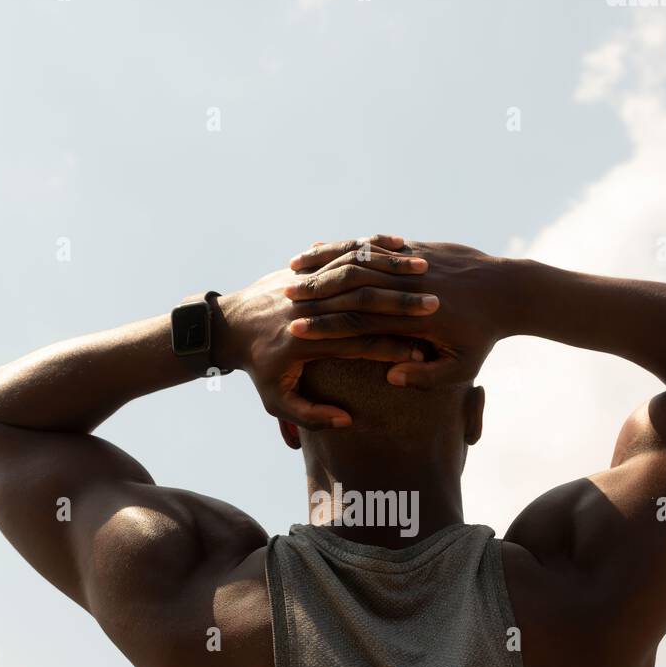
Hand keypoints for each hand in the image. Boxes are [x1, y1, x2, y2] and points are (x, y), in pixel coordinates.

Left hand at [215, 235, 437, 428]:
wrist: (230, 326)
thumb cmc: (258, 369)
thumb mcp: (276, 401)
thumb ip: (311, 415)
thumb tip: (345, 420)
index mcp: (303, 342)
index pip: (358, 343)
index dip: (392, 348)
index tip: (422, 354)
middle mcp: (306, 307)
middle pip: (363, 303)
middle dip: (402, 304)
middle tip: (436, 307)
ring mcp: (305, 281)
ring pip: (356, 269)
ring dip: (393, 269)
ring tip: (425, 270)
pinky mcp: (306, 266)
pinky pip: (342, 252)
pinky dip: (372, 248)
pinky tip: (401, 246)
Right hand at [286, 237, 509, 387]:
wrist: (510, 290)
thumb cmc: (484, 336)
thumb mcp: (463, 367)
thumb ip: (427, 376)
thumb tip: (392, 375)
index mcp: (416, 318)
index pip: (360, 323)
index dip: (325, 326)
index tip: (294, 331)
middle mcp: (410, 285)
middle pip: (352, 288)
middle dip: (314, 291)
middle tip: (282, 298)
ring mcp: (412, 262)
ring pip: (358, 260)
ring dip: (323, 264)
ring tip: (292, 269)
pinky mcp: (415, 246)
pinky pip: (372, 245)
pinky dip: (343, 248)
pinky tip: (318, 248)